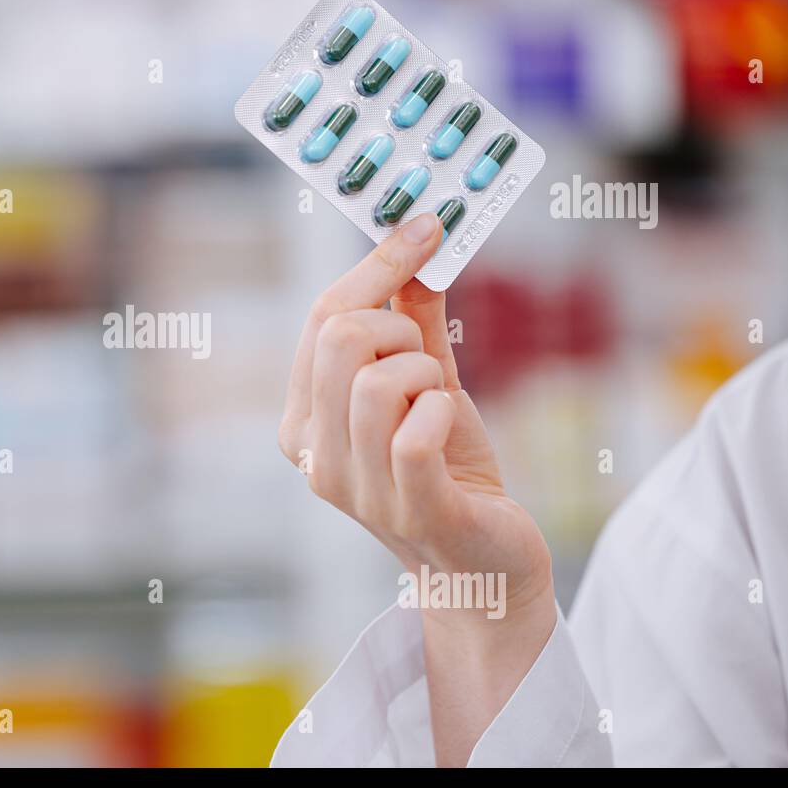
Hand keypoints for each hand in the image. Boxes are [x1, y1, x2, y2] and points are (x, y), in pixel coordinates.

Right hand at [277, 211, 555, 765]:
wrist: (484, 564)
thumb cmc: (448, 468)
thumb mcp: (425, 382)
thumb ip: (413, 319)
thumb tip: (418, 240)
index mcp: (303, 419)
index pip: (320, 319)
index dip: (375, 262)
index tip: (427, 223)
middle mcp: (314, 455)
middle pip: (338, 337)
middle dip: (399, 325)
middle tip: (427, 355)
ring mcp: (357, 490)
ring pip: (375, 379)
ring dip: (425, 374)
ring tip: (437, 402)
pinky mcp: (411, 511)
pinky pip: (416, 430)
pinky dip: (443, 411)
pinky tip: (450, 427)